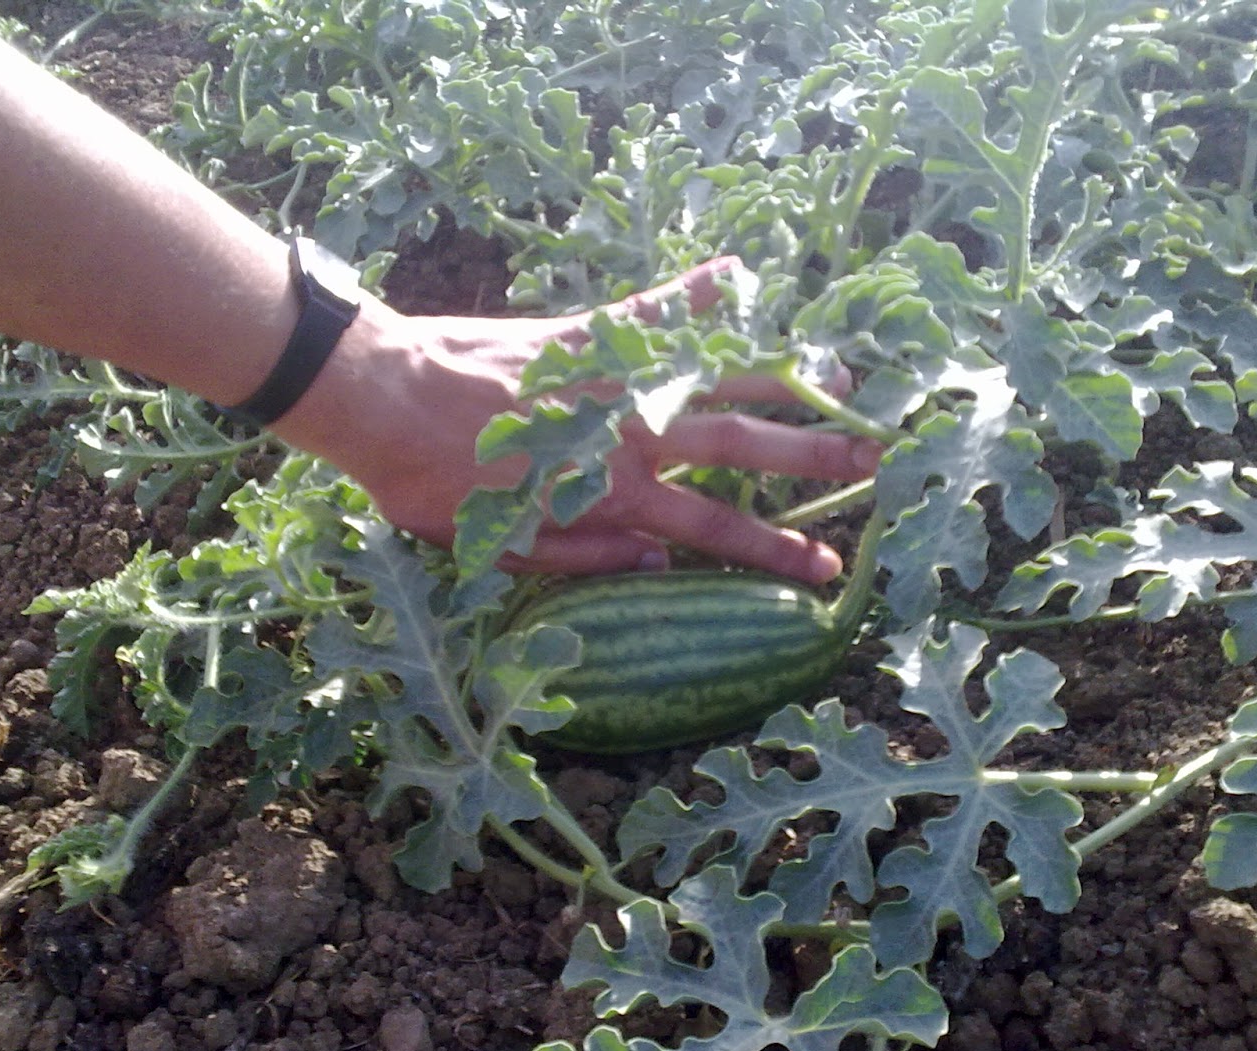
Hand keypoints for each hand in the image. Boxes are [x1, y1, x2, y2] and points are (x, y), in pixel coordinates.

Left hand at [279, 258, 882, 584]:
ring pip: (717, 381)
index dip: (775, 555)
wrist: (383, 395)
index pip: (714, 533)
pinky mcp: (589, 334)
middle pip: (740, 453)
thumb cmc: (430, 483)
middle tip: (874, 464)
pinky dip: (697, 293)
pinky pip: (654, 311)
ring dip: (784, 382)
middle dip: (810, 462)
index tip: (828, 569)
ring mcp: (614, 378)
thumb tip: (661, 558)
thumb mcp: (501, 549)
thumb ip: (588, 555)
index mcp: (611, 494)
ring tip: (841, 380)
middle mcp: (628, 432)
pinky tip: (739, 274)